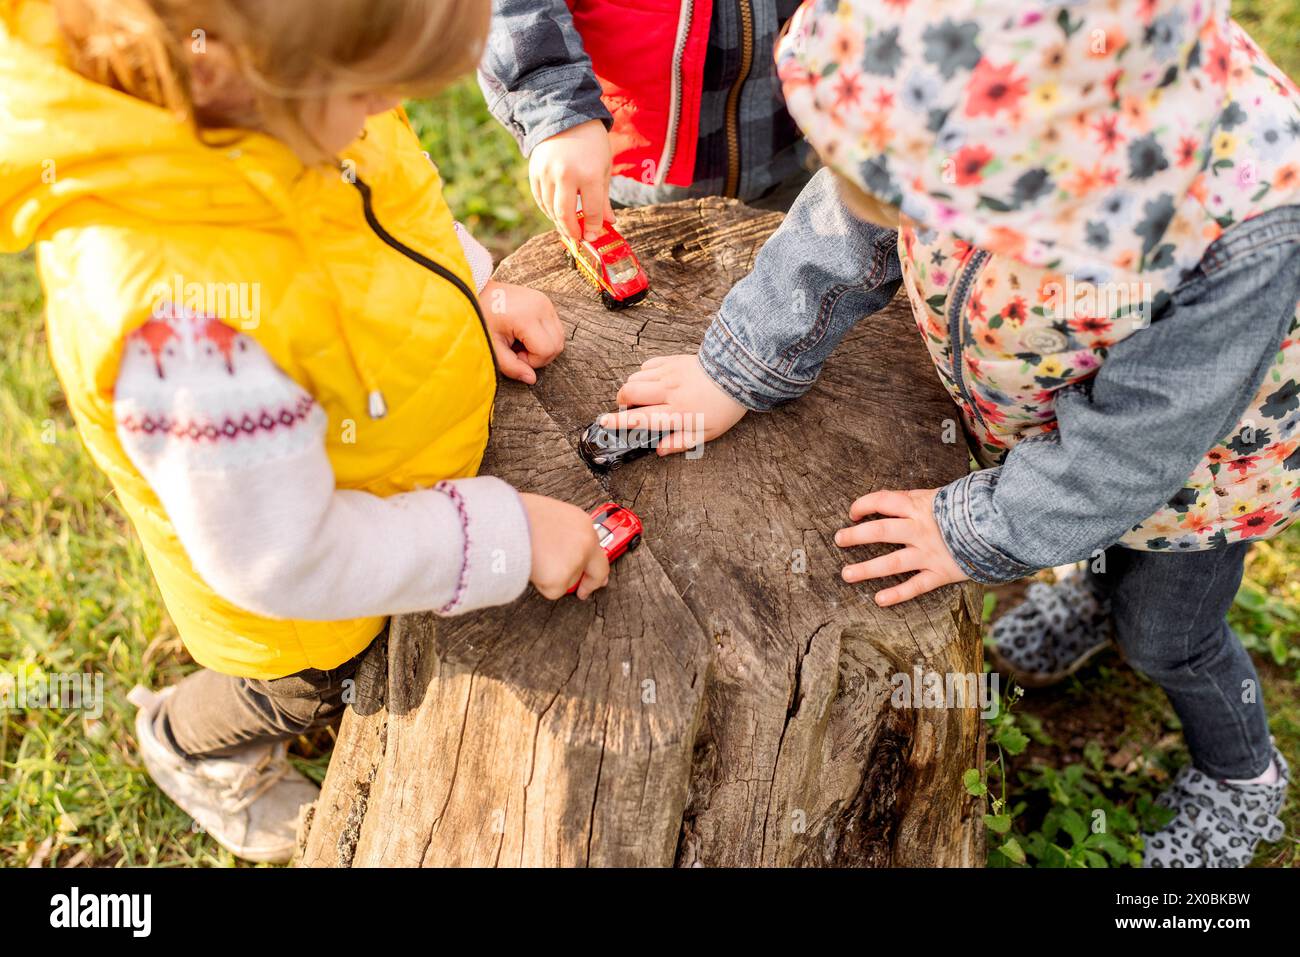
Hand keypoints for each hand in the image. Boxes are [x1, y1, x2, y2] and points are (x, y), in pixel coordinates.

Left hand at [479, 280, 565, 384]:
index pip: (546, 350)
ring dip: (543, 346)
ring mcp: (545, 302)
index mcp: (527, 317)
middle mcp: (542, 306)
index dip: (532, 360)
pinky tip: (525, 334)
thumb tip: (531, 379)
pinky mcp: (545, 301)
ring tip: (521, 341)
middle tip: (517, 350)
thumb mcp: (493, 346)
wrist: (477, 292)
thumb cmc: (482, 317)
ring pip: (559, 337)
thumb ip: (512, 366)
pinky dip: (544, 336)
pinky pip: (555, 327)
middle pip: (557, 345)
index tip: (514, 354)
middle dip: (539, 355)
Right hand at [519, 493, 609, 599]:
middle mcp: (585, 541)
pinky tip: (530, 566)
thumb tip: (560, 548)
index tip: (599, 578)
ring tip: (532, 558)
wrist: (501, 521)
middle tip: (582, 592)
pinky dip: (540, 584)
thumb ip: (562, 533)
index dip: (597, 566)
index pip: (597, 548)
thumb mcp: (547, 516)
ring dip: (552, 576)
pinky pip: (552, 590)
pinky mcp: (560, 578)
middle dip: (590, 584)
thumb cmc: (516, 515)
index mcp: (582, 522)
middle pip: (596, 570)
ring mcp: (575, 560)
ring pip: (568, 580)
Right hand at [529, 119, 614, 242]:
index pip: (590, 211)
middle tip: (578, 239)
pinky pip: (539, 199)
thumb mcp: (603, 168)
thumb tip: (609, 223)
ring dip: (559, 222)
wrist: (566, 115)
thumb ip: (603, 198)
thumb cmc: (591, 143)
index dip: (592, 228)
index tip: (593, 236)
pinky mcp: (534, 171)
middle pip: (566, 215)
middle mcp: (566, 174)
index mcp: (589, 174)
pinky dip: (547, 210)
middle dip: (573, 232)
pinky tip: (555, 214)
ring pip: (550, 209)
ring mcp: (547, 173)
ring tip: (568, 228)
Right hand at [599, 354, 747, 455]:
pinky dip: (644, 374)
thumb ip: (681, 442)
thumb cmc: (724, 406)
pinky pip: (647, 366)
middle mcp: (669, 392)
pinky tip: (654, 382)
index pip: (641, 418)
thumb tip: (660, 450)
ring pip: (635, 377)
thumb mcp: (707, 433)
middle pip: (630, 392)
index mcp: (677, 412)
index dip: (619, 422)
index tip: (604, 422)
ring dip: (632, 388)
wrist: (738, 374)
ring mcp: (669, 374)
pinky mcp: (672, 361)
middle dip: (621, 402)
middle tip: (627, 409)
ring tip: (643, 397)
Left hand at [834, 489, 969, 605]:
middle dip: (855, 536)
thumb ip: (919, 500)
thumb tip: (897, 501)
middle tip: (839, 540)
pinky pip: (915, 586)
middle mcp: (920, 529)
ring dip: (866, 569)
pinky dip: (897, 594)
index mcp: (919, 506)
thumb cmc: (972, 508)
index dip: (863, 504)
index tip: (853, 512)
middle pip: (879, 531)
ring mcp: (929, 553)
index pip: (882, 501)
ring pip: (891, 562)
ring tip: (846, 574)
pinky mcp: (941, 573)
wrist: (1003, 525)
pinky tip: (879, 600)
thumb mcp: (944, 494)